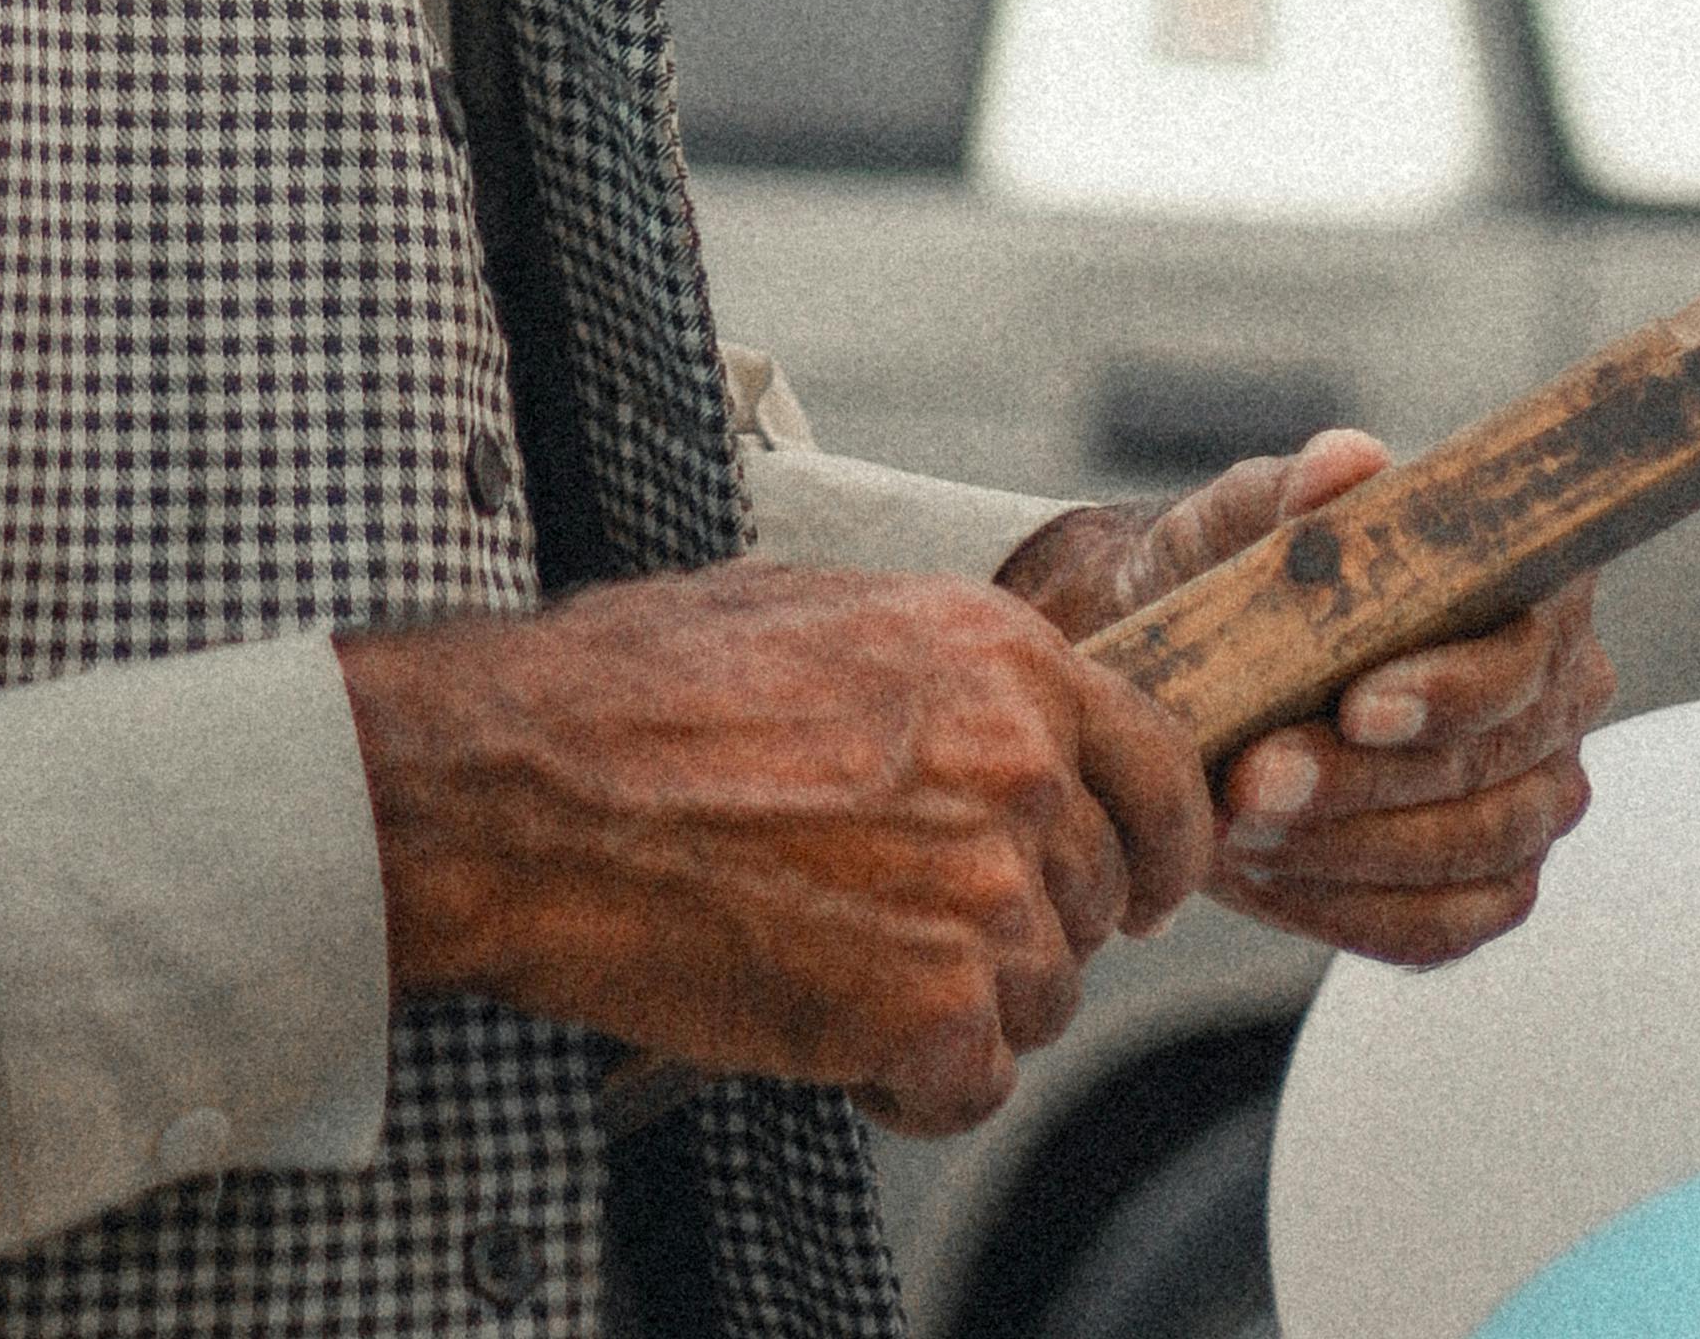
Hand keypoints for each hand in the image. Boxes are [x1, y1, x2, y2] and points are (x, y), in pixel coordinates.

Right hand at [340, 562, 1212, 1133]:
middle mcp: (1023, 767)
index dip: (1156, 843)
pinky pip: (972, 1084)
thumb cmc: (640, 692)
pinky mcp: (932, 1010)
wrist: (535, 791)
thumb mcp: (819, 615)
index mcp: (1007, 657)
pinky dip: (906, 1082)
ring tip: (835, 959)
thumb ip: (943, 672)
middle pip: (1093, 901)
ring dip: (956, 1005)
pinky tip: (825, 1027)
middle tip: (905, 926)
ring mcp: (986, 893)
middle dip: (1018, 928)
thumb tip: (999, 713)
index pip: (1164, 769)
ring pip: (1039, 998)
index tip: (1138, 888)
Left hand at [996, 430, 1608, 972]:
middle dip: (1364, 782)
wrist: (1194, 669)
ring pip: (1470, 850)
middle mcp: (1559, 693)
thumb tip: (1345, 462)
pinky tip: (1269, 870)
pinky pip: (1440, 925)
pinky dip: (1348, 906)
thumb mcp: (1240, 522)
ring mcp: (1535, 798)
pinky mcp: (1489, 887)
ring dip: (1347, 848)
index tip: (1356, 708)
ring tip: (1239, 821)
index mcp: (1530, 583)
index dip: (1449, 687)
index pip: (1522, 649)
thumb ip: (1293, 491)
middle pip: (1490, 759)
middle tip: (1253, 782)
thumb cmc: (1234, 574)